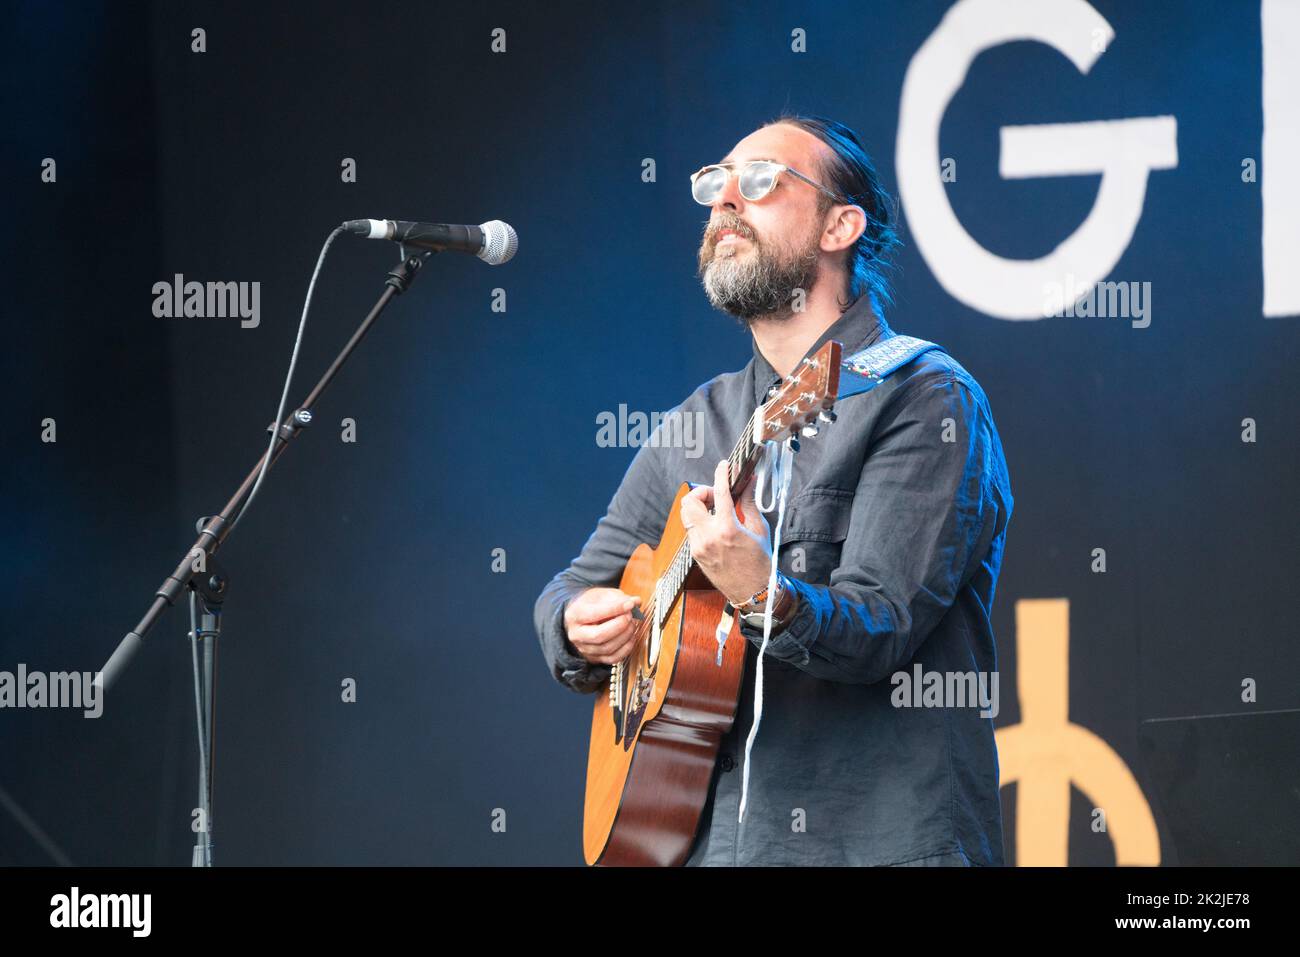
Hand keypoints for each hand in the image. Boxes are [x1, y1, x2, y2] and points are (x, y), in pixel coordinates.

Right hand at [564, 588, 641, 664]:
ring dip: (625, 635)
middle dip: (619, 625)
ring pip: (607, 648)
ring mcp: (584, 648)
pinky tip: (631, 637)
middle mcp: (576, 634)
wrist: (582, 617)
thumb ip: (618, 597)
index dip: (615, 609)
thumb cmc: (591, 605)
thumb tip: (636, 601)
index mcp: (574, 615)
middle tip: (630, 615)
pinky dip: (626, 648)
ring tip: (632, 623)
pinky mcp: (594, 658)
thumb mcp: (601, 594)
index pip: (594, 614)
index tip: (629, 604)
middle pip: (599, 635)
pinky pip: (613, 658)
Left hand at [679, 459, 772, 605]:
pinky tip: (715, 526)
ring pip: (687, 516)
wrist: (753, 592)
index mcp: (727, 529)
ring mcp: (698, 547)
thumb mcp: (759, 529)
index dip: (721, 474)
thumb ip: (750, 503)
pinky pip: (691, 530)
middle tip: (715, 496)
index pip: (719, 492)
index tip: (724, 466)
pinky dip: (700, 522)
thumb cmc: (760, 562)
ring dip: (699, 507)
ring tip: (716, 510)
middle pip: (689, 502)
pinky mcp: (695, 554)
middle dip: (700, 493)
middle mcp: (708, 537)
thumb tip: (749, 482)